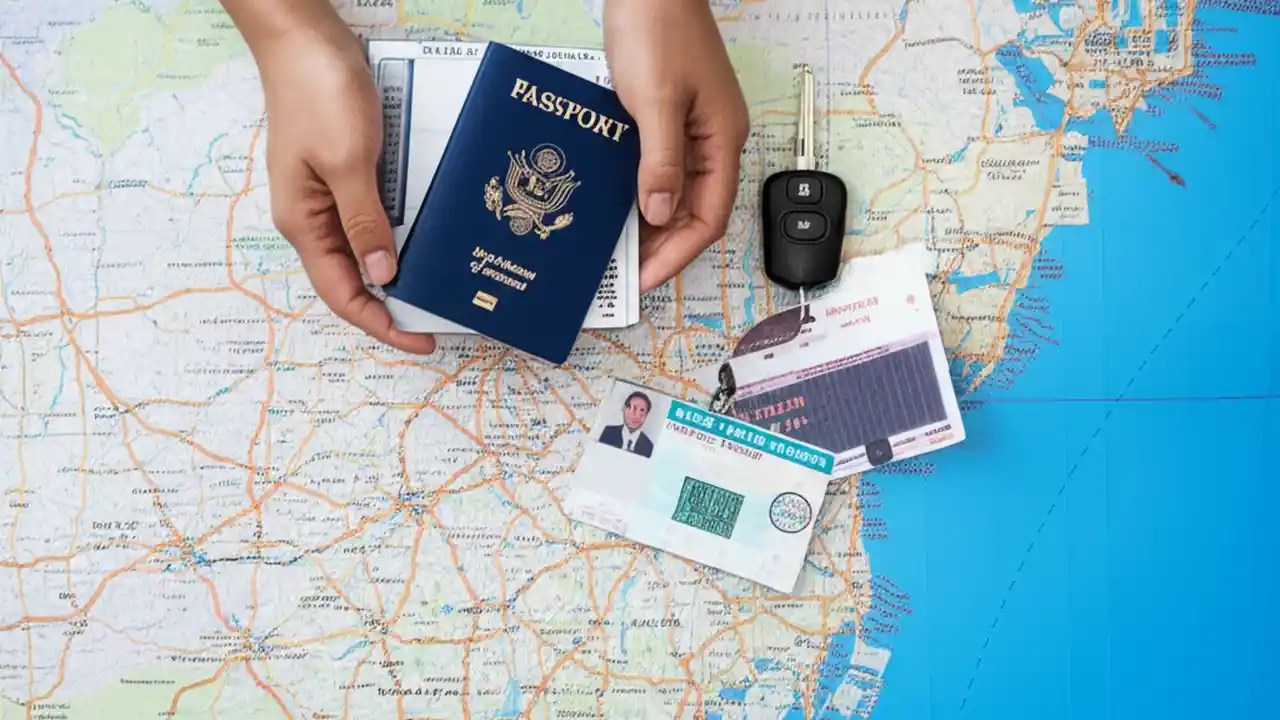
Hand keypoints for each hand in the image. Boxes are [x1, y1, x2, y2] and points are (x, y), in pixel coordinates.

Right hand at [233, 5, 434, 354]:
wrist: (304, 36)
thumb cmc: (317, 92)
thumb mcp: (348, 162)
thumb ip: (365, 222)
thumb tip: (383, 277)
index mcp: (304, 223)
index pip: (342, 294)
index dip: (381, 324)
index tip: (420, 339)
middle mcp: (313, 217)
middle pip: (354, 278)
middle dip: (394, 304)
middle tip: (440, 318)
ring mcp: (328, 195)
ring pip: (366, 249)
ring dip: (400, 269)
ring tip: (439, 285)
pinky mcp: (345, 173)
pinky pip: (373, 217)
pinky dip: (399, 233)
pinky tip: (427, 237)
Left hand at [604, 0, 748, 292]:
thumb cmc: (659, 28)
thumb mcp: (655, 101)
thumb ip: (660, 162)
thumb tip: (659, 214)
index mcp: (722, 140)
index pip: (709, 218)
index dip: (677, 254)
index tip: (645, 278)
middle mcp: (712, 140)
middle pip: (693, 211)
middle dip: (661, 246)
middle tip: (624, 274)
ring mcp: (690, 128)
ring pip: (673, 193)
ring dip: (647, 222)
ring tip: (615, 249)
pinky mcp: (666, 116)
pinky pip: (656, 167)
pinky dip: (637, 190)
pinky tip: (612, 205)